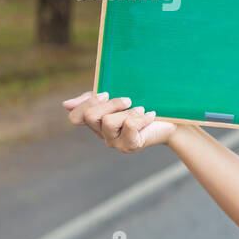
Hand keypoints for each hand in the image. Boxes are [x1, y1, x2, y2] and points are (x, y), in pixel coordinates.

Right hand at [62, 90, 178, 151]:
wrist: (172, 121)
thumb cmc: (144, 106)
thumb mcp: (118, 97)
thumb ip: (93, 99)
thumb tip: (65, 104)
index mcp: (97, 121)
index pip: (76, 117)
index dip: (87, 103)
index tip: (105, 93)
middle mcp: (102, 134)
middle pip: (91, 116)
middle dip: (110, 103)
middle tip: (128, 100)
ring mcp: (115, 142)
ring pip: (109, 122)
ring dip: (129, 111)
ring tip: (142, 110)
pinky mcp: (129, 146)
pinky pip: (128, 126)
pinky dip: (141, 117)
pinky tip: (150, 116)